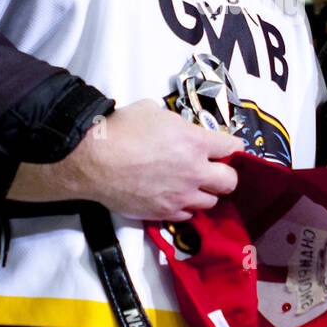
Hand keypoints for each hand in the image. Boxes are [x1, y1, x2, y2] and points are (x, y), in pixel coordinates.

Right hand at [7, 99, 243, 220]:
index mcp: (196, 142)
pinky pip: (187, 216)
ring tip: (192, 185)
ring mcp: (180, 196)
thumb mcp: (152, 111)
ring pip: (211, 202)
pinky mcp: (164, 213)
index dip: (231, 146)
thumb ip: (173, 122)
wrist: (93, 160)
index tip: (226, 148)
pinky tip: (175, 198)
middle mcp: (194, 172)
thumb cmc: (120, 130)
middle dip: (225, 174)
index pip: (233, 147)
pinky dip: (185, 208)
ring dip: (205, 193)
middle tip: (214, 170)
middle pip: (230, 181)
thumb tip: (174, 127)